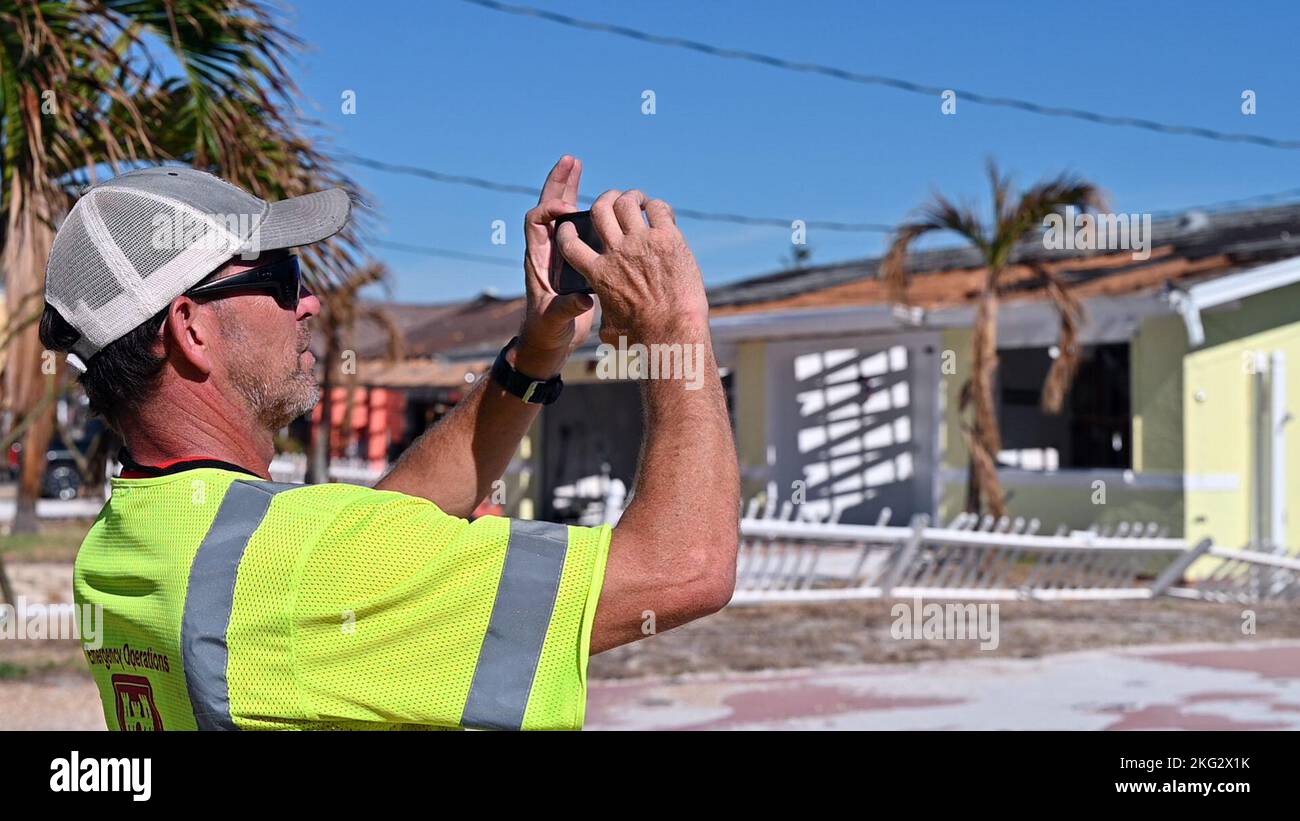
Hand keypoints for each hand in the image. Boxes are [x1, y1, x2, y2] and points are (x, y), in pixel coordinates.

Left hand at [516, 155, 595, 374]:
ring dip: (568, 189)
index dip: (548, 210)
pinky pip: (575, 228)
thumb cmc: (547, 332)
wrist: (547, 342)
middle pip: (546, 207)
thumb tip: (582, 299)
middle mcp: (546, 250)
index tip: (567, 210)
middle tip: (570, 160)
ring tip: (577, 164)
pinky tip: (597, 199)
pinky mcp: (571, 259)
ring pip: (560, 213)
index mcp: (537, 259)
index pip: (535, 221)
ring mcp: (558, 253)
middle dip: (558, 184)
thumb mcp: (555, 321)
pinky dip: (582, 209)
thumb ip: (565, 309)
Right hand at [556, 189, 708, 346]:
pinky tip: (660, 212)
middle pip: (600, 210)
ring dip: (631, 197)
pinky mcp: (668, 238)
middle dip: (604, 200)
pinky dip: (656, 206)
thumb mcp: (610, 329)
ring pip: (626, 202)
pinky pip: (658, 209)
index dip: (567, 229)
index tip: (572, 225)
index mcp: (598, 273)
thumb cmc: (642, 338)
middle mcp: (616, 253)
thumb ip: (604, 318)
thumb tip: (604, 328)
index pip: (569, 242)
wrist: (673, 332)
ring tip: (638, 199)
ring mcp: (642, 242)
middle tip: (613, 200)